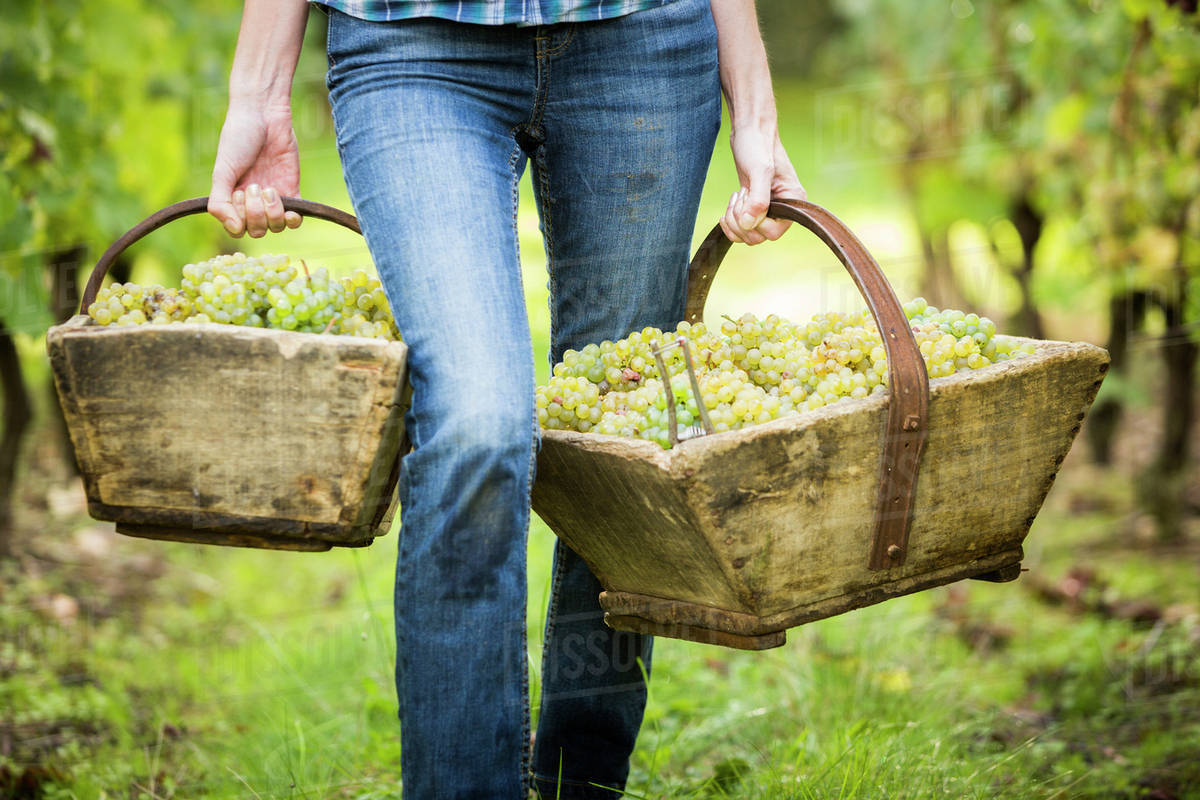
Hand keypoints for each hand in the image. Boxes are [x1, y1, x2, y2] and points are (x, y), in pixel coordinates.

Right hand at [208, 103, 301, 237]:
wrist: (264, 116)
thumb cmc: (238, 140)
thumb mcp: (222, 171)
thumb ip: (220, 201)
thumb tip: (234, 229)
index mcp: (232, 198)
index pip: (237, 229)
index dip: (240, 219)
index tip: (238, 194)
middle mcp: (252, 202)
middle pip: (258, 230)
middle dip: (255, 213)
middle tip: (253, 185)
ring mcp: (273, 198)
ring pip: (277, 227)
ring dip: (274, 213)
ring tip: (269, 189)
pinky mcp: (292, 191)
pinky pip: (295, 219)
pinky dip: (293, 220)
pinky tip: (291, 211)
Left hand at [720, 125, 805, 244]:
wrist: (749, 131)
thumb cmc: (758, 146)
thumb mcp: (760, 171)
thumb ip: (758, 200)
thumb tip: (748, 225)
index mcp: (793, 202)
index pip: (773, 233)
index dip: (754, 222)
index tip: (748, 197)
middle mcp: (783, 209)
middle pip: (758, 237)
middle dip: (740, 221)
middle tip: (738, 196)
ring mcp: (768, 210)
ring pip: (748, 235)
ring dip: (734, 220)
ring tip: (736, 196)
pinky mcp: (754, 207)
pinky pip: (742, 228)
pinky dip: (731, 221)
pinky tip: (730, 205)